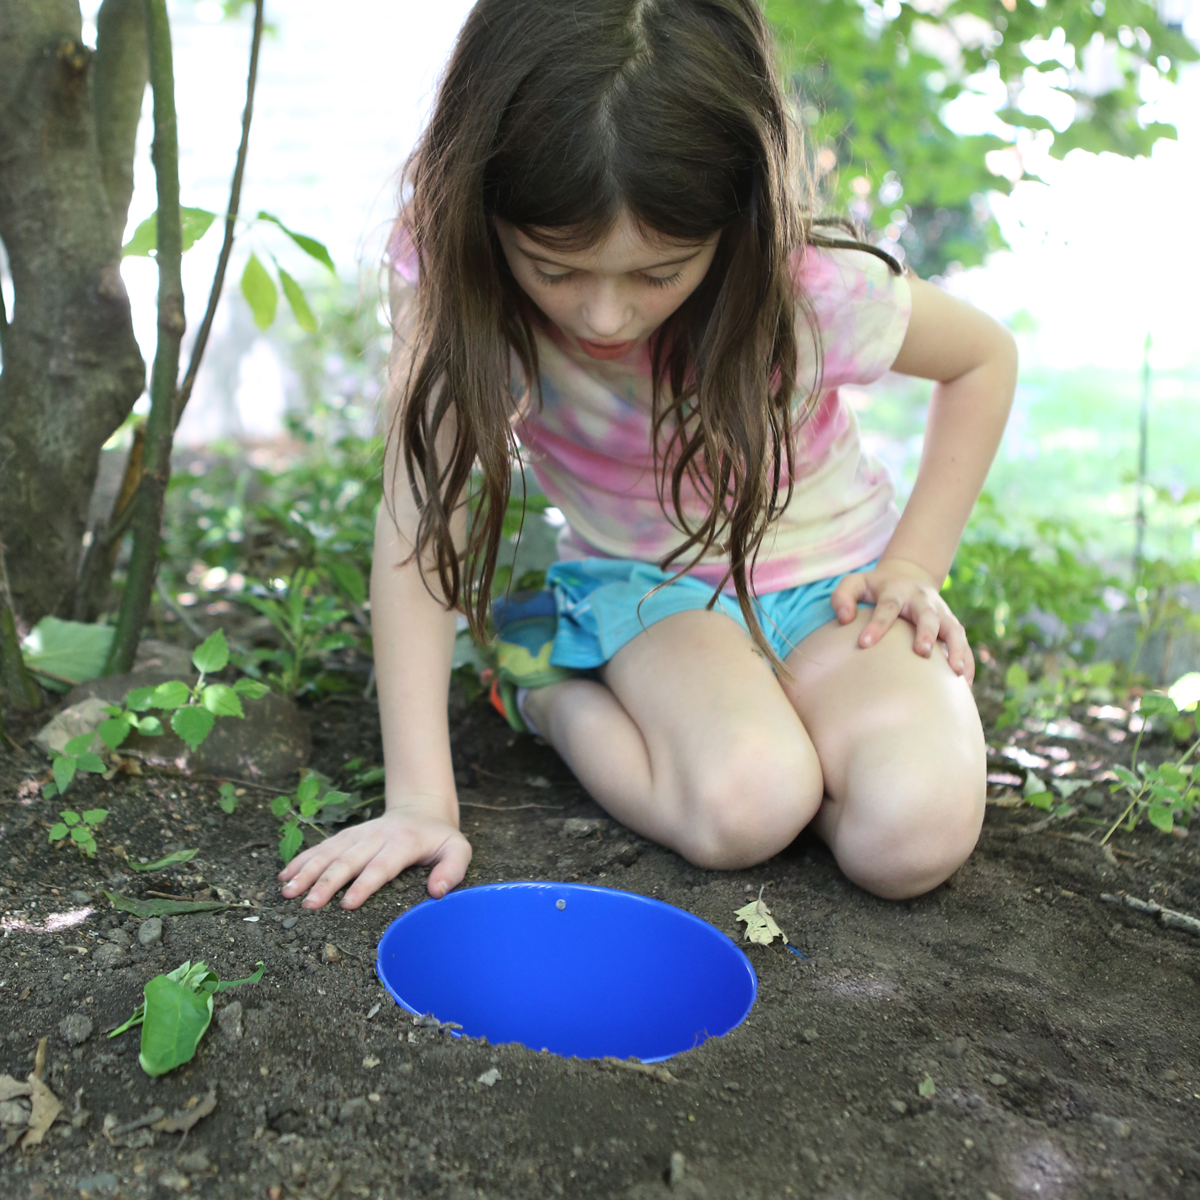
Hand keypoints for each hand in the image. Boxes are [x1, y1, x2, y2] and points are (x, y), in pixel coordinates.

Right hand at [278, 802, 471, 910]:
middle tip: (308, 904)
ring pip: (329, 852)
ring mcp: (359, 834)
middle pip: (348, 860)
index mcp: (404, 843)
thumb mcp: (458, 850)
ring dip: (307, 871)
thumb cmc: (440, 839)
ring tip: (287, 891)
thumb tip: (437, 892)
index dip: (364, 884)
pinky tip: (285, 875)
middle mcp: (377, 836)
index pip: (381, 866)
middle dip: (327, 882)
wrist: (422, 810)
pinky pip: (322, 847)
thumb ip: (453, 869)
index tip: (346, 904)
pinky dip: (302, 860)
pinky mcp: (347, 835)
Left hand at [830, 557, 973, 681]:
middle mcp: (923, 600)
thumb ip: (842, 597)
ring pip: (954, 630)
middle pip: (928, 615)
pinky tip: (965, 685)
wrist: (907, 575)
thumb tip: (844, 619)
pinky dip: (967, 662)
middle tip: (922, 652)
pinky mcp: (951, 625)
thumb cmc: (874, 587)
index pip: (887, 606)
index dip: (877, 624)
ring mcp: (941, 612)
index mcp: (897, 590)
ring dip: (957, 650)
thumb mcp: (854, 583)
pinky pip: (964, 644)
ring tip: (955, 674)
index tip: (863, 644)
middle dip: (926, 633)